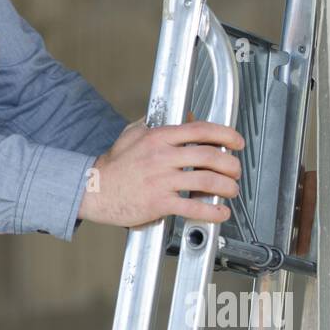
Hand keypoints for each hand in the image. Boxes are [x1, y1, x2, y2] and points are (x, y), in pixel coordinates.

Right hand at [78, 115, 243, 228]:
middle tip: (235, 170)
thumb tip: (183, 116)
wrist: (94, 189)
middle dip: (231, 164)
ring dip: (227, 187)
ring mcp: (161, 180)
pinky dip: (213, 212)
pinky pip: (193, 208)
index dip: (225, 134)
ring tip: (231, 190)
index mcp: (159, 137)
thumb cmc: (113, 165)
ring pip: (207, 181)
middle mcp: (162, 157)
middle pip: (210, 156)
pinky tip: (220, 212)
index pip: (200, 129)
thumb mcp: (133, 133)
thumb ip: (157, 124)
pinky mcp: (159, 203)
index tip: (236, 141)